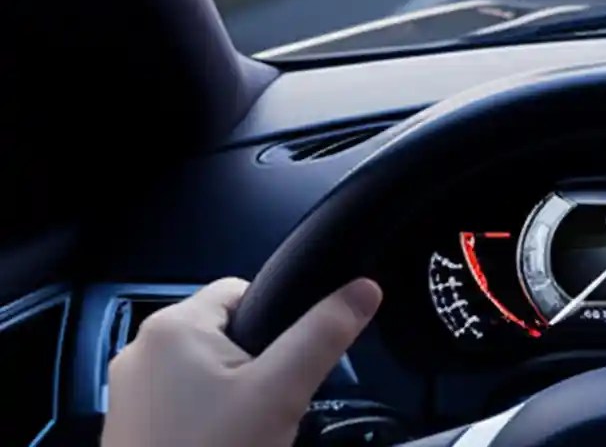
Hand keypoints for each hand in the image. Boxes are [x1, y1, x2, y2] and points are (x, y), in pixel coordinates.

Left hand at [102, 276, 382, 446]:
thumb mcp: (281, 393)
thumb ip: (323, 335)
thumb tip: (365, 288)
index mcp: (173, 325)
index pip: (242, 291)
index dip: (277, 323)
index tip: (288, 368)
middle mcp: (140, 348)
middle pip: (225, 334)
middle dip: (256, 366)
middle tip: (271, 408)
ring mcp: (129, 390)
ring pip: (205, 370)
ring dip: (233, 393)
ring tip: (246, 431)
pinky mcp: (127, 424)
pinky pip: (182, 400)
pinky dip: (206, 415)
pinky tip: (219, 445)